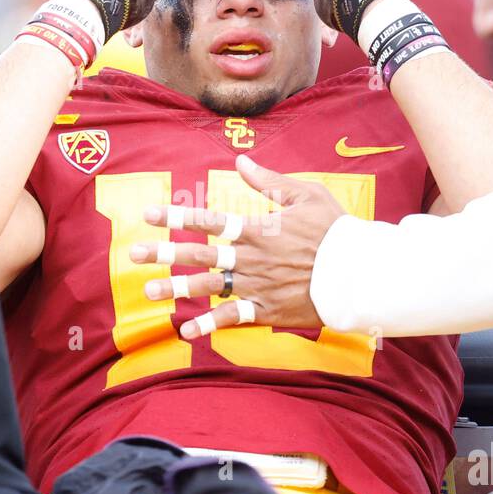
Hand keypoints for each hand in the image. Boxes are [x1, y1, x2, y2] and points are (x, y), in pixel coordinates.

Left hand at [128, 154, 344, 336]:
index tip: (149, 214)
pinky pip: (231, 318)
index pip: (208, 220)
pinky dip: (208, 325)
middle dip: (164, 253)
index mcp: (257, 228)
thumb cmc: (336, 231)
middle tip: (133, 254)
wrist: (359, 274)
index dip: (177, 217)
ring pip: (208, 286)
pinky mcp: (266, 310)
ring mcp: (256, 285)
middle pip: (199, 254)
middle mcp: (250, 257)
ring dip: (176, 288)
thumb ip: (270, 182)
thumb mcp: (307, 196)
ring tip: (148, 291)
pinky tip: (185, 331)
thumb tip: (241, 162)